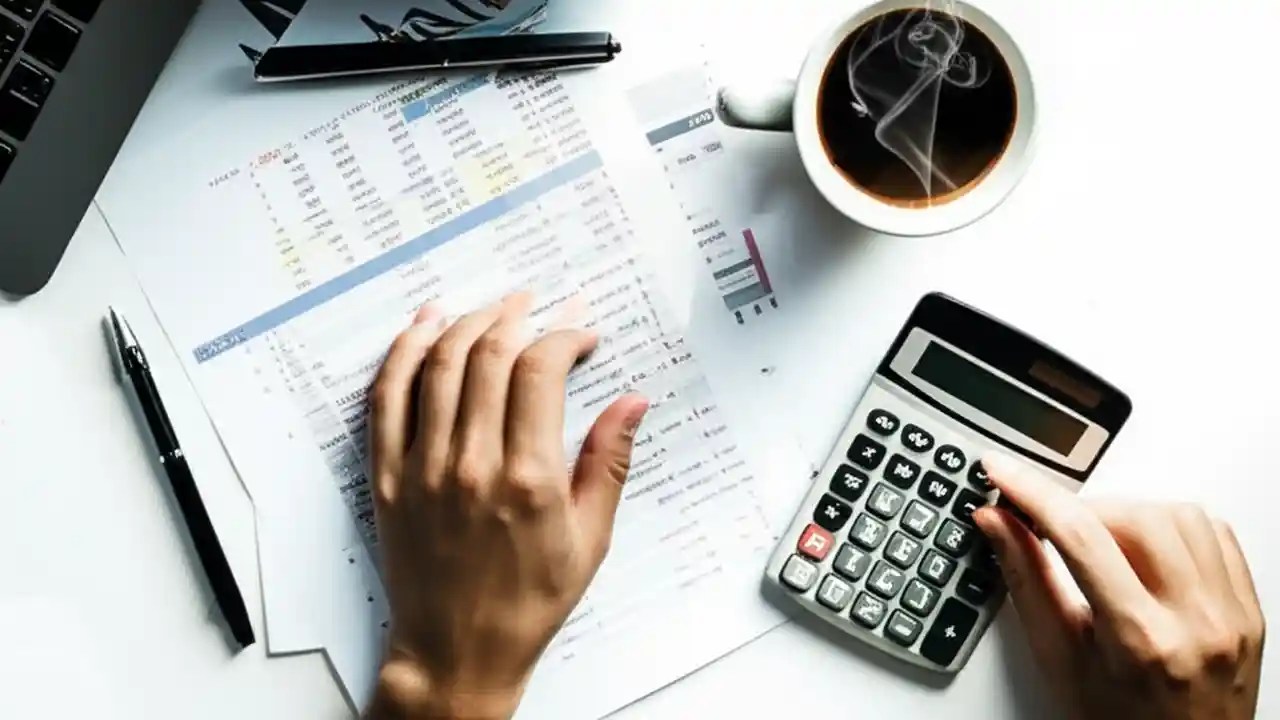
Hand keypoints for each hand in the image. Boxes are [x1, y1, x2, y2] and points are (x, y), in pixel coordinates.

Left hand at [364, 295, 648, 719]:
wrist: (458, 652)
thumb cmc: (528, 602)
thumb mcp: (590, 538)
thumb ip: (610, 462)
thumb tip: (633, 403)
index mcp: (528, 478)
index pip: (540, 372)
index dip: (562, 336)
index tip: (578, 334)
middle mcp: (471, 464)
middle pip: (488, 356)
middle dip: (514, 316)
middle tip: (532, 304)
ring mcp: (423, 468)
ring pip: (437, 365)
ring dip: (464, 323)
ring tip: (488, 307)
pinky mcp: (389, 477)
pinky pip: (387, 398)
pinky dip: (402, 353)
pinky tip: (422, 329)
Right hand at [974, 453, 1264, 719]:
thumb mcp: (1059, 659)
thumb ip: (1027, 581)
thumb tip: (998, 522)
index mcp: (1140, 640)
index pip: (1079, 536)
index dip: (1033, 492)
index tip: (1003, 471)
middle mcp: (1196, 622)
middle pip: (1133, 516)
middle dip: (1083, 511)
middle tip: (1054, 530)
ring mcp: (1231, 614)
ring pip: (1179, 515)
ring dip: (1129, 514)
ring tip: (1103, 546)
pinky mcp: (1249, 607)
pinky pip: (1216, 533)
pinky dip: (1175, 526)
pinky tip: (1147, 549)